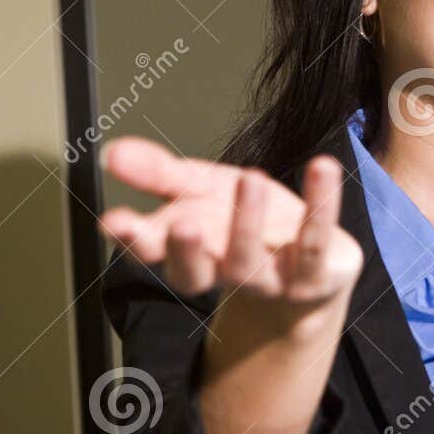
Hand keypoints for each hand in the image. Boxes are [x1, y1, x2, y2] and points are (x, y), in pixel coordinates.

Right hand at [97, 136, 364, 326]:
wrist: (314, 267)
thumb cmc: (247, 224)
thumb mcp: (200, 190)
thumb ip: (158, 174)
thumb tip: (112, 153)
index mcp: (190, 253)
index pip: (153, 252)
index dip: (134, 240)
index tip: (114, 221)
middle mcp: (223, 273)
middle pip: (196, 273)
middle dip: (186, 250)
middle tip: (181, 223)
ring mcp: (269, 280)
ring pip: (250, 264)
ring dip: (247, 223)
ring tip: (250, 178)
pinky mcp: (313, 275)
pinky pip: (315, 242)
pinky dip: (321, 204)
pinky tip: (322, 167)